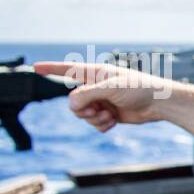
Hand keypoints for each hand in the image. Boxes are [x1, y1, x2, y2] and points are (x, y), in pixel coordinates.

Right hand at [34, 61, 177, 131]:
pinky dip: (102, 125)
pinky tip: (113, 122)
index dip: (51, 69)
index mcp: (95, 74)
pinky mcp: (109, 114)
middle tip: (98, 109)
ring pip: (83, 115)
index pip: (67, 70)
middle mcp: (96, 87)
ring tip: (109, 115)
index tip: (34, 67)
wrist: (159, 103)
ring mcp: (102, 101)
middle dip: (83, 109)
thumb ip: (87, 94)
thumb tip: (70, 104)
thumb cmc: (139, 88)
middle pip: (73, 102)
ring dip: (94, 119)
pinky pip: (95, 124)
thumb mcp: (110, 88)